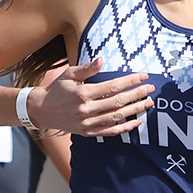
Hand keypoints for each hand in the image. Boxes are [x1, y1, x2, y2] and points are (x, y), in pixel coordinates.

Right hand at [32, 58, 154, 136]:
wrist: (41, 110)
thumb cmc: (57, 90)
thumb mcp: (69, 74)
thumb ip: (87, 68)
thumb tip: (102, 59)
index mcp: (83, 93)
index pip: (112, 86)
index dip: (129, 81)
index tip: (143, 76)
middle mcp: (86, 109)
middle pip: (118, 102)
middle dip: (137, 95)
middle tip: (151, 89)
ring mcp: (87, 122)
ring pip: (117, 117)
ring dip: (135, 110)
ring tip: (148, 104)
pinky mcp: (88, 132)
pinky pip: (110, 132)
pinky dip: (124, 128)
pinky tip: (136, 122)